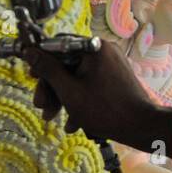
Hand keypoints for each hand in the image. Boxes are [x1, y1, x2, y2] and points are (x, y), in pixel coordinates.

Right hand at [19, 39, 160, 143]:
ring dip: (63, 98)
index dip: (41, 61)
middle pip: (68, 64)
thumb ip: (48, 70)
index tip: (31, 76)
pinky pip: (91, 84)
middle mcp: (103, 51)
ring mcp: (111, 65)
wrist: (142, 127)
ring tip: (54, 119)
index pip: (58, 45)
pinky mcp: (116, 79)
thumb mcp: (69, 91)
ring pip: (78, 77)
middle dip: (52, 88)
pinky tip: (74, 123)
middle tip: (41, 107)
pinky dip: (80, 100)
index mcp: (93, 48)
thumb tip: (30, 52)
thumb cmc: (104, 110)